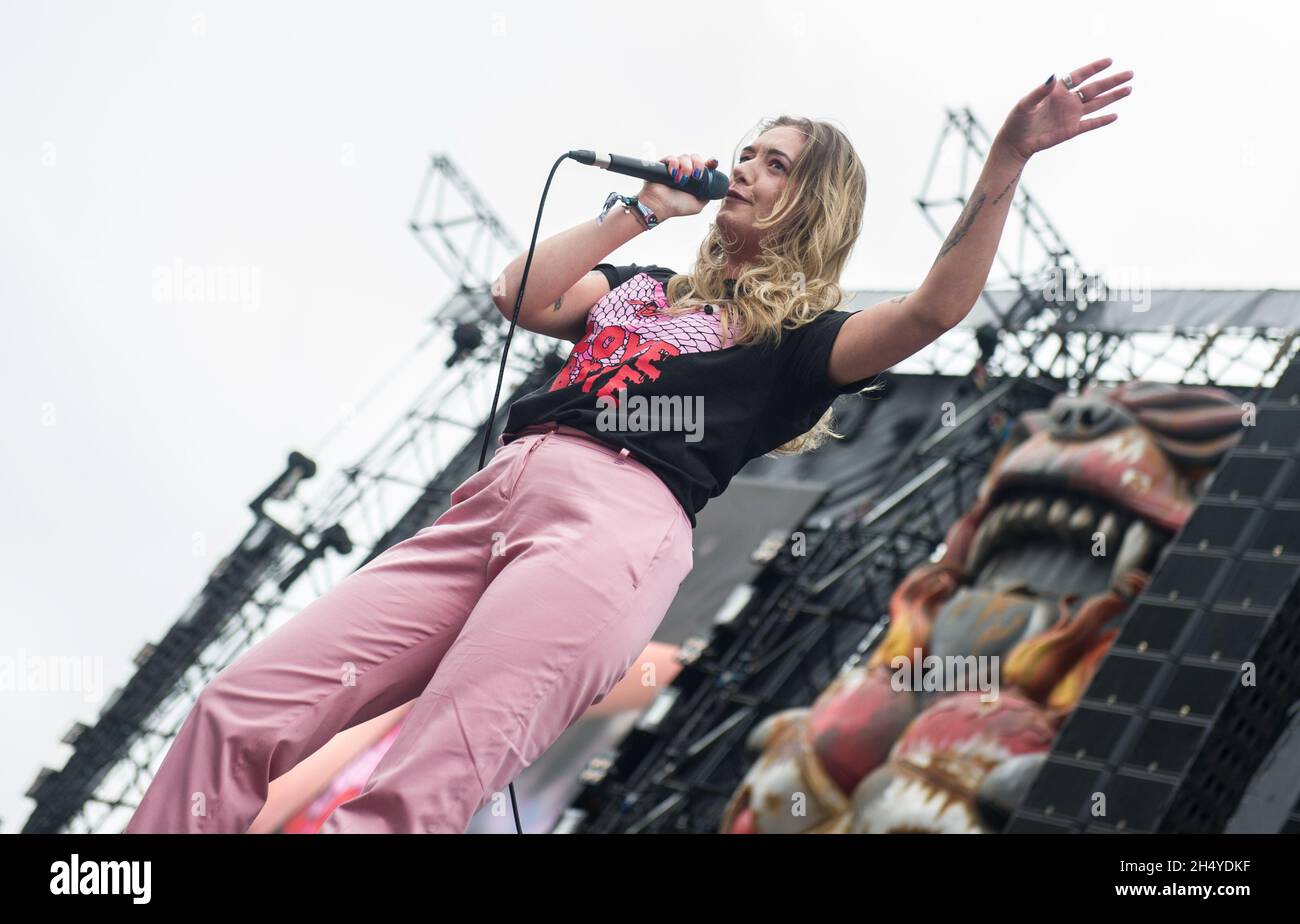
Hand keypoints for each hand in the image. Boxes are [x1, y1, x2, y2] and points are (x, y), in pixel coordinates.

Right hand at [636, 152, 719, 219]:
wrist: (660, 207)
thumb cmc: (676, 207)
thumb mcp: (698, 204)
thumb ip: (707, 195)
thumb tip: (716, 188)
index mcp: (694, 178)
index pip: (704, 165)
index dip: (710, 162)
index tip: (714, 162)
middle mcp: (685, 170)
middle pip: (696, 157)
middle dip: (698, 164)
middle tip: (696, 176)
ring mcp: (675, 167)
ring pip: (685, 156)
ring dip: (686, 167)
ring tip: (681, 180)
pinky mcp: (663, 164)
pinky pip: (672, 157)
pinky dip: (674, 164)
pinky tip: (673, 174)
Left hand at [994, 57, 1133, 162]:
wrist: (1015, 143)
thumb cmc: (1017, 121)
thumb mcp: (1026, 104)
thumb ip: (1040, 91)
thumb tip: (1054, 75)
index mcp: (1057, 91)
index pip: (1079, 76)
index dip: (1094, 68)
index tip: (1109, 61)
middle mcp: (1067, 101)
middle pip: (1094, 88)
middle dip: (1112, 81)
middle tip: (1130, 73)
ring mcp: (1071, 115)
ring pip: (1097, 103)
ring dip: (1112, 97)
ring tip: (1129, 89)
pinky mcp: (1071, 130)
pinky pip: (1090, 124)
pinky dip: (1102, 120)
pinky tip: (1115, 115)